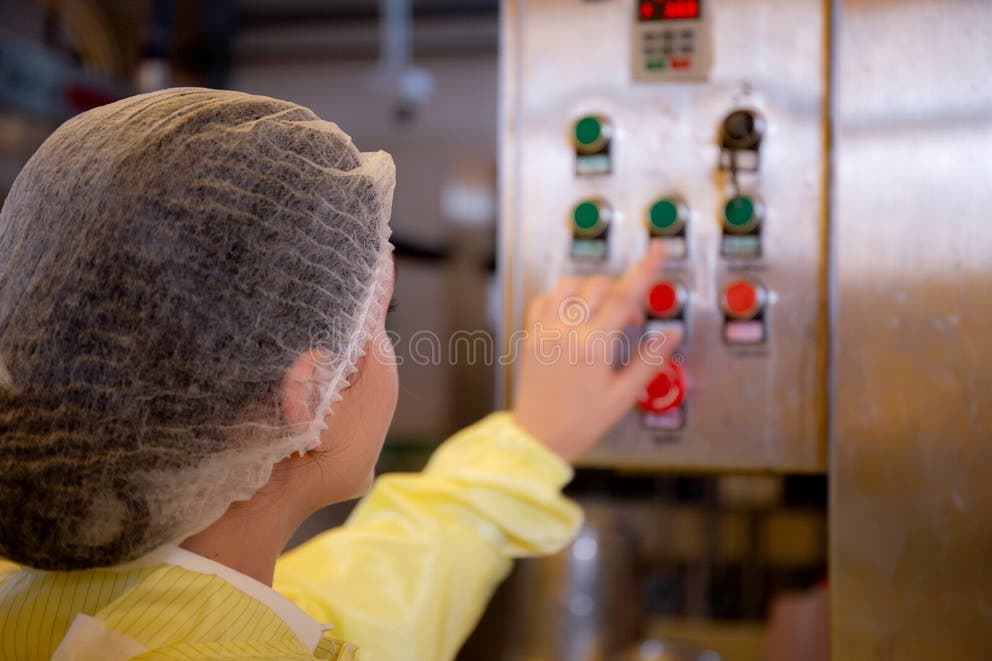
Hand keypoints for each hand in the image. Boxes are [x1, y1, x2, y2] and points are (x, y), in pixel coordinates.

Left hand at [511, 243, 678, 461]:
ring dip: (590, 288)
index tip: (658, 251)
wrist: (538, 439)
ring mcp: (545, 331)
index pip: (624, 297)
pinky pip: (543, 299)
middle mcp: (566, 332)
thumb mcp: (623, 396)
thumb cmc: (579, 423)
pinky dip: (562, 297)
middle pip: (598, 287)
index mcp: (593, 346)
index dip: (645, 271)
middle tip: (630, 317)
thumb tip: (670, 334)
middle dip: (621, 290)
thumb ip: (649, 361)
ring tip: (602, 311)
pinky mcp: (531, 335)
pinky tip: (574, 314)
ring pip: (568, 285)